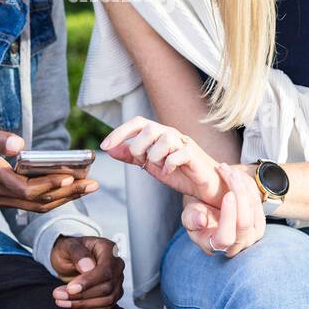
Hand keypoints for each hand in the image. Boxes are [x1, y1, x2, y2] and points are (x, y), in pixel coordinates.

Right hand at [0, 123, 98, 212]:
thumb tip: (19, 143)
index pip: (26, 188)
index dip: (50, 184)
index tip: (71, 175)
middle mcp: (0, 193)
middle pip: (39, 201)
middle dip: (68, 193)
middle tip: (94, 183)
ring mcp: (3, 200)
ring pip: (38, 206)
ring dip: (65, 198)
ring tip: (88, 186)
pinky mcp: (5, 199)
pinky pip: (32, 204)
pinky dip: (53, 198)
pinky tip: (69, 190)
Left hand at [49, 236, 124, 308]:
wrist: (68, 260)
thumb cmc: (69, 250)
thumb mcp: (68, 246)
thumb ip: (78, 253)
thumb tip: (87, 266)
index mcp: (108, 249)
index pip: (106, 270)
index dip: (89, 281)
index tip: (71, 288)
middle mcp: (116, 265)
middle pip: (107, 287)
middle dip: (82, 294)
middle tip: (59, 294)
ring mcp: (116, 281)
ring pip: (107, 299)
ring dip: (82, 303)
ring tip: (61, 299)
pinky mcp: (112, 294)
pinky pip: (104, 307)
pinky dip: (86, 308)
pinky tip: (70, 304)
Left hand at [100, 116, 221, 204]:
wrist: (204, 185)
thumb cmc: (179, 172)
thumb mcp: (150, 165)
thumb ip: (131, 156)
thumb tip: (110, 150)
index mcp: (159, 134)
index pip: (137, 123)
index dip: (120, 132)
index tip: (104, 146)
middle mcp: (171, 133)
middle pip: (149, 128)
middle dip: (139, 147)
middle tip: (143, 162)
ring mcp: (183, 143)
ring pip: (163, 140)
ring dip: (155, 158)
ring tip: (160, 167)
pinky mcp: (193, 155)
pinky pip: (177, 155)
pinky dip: (169, 165)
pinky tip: (170, 171)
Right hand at [183, 162, 265, 257]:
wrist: (212, 210)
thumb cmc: (197, 214)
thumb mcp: (189, 215)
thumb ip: (191, 218)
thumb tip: (201, 221)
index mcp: (215, 246)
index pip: (226, 238)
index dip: (228, 217)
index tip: (227, 195)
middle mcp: (236, 246)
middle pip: (244, 223)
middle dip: (239, 195)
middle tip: (228, 173)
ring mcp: (251, 237)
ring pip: (253, 210)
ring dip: (243, 186)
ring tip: (229, 169)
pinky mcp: (259, 225)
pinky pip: (258, 204)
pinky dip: (249, 186)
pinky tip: (237, 175)